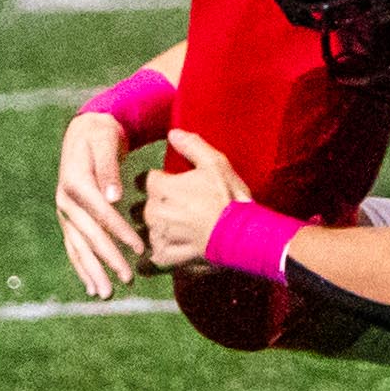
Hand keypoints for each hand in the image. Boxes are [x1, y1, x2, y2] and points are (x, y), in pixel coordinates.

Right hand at [55, 110, 148, 299]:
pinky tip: (92, 287)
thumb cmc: (101, 135)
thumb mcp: (106, 142)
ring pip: (78, 246)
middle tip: (128, 280)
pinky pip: (74, 246)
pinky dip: (83, 267)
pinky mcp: (69, 219)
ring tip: (107, 294)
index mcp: (76, 182)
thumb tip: (114, 197)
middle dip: (108, 259)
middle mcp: (65, 200)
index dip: (120, 231)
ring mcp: (65, 212)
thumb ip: (109, 168)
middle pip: (89, 235)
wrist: (84, 132)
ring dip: (93, 272)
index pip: (101, 212)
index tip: (140, 248)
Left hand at [138, 128, 252, 269]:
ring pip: (150, 229)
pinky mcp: (169, 257)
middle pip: (146, 206)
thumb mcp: (214, 163)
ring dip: (159, 228)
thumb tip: (172, 133)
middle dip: (158, 205)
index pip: (148, 180)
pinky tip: (173, 247)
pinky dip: (161, 252)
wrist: (243, 234)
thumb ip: (192, 146)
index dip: (161, 180)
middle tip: (181, 206)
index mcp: (162, 189)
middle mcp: (156, 213)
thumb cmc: (228, 197)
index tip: (173, 184)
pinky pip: (156, 254)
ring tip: (180, 226)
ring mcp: (162, 236)